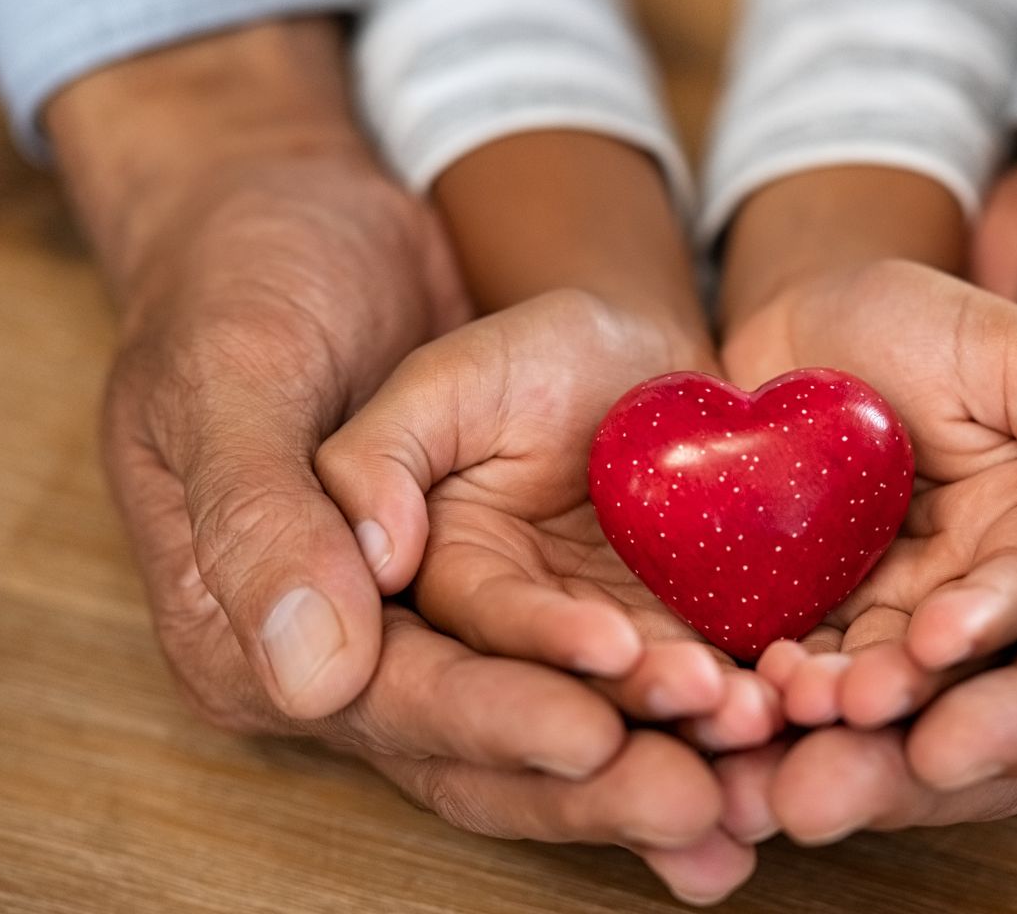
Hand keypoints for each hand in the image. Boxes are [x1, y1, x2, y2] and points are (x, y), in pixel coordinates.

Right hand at [60, 22, 746, 902]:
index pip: (392, 696)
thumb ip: (273, 511)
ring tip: (763, 774)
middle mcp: (366, 650)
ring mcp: (460, 624)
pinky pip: (621, 663)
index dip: (495, 719)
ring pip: (567, 720)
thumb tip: (315, 669)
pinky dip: (694, 701)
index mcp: (263, 621)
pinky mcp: (537, 589)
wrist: (320, 219)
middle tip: (706, 797)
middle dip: (600, 777)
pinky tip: (775, 736)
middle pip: (488, 746)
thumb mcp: (241, 369)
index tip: (593, 732)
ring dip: (663, 754)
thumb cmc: (256, 281)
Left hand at [721, 259, 1016, 728]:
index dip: (985, 624)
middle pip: (942, 655)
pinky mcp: (811, 611)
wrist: (798, 326)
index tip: (939, 642)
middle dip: (902, 684)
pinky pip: (797, 652)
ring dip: (835, 696)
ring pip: (867, 666)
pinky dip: (773, 676)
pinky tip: (747, 683)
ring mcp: (884, 605)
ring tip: (795, 700)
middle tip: (855, 703)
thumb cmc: (915, 319)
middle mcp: (965, 585)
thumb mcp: (1008, 349)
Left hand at [733, 130, 1016, 844]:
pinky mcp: (935, 579)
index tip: (936, 745)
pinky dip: (799, 675)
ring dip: (835, 739)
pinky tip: (726, 699)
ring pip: (925, 703)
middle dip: (902, 764)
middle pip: (1009, 723)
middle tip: (806, 795)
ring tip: (746, 759)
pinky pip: (863, 643)